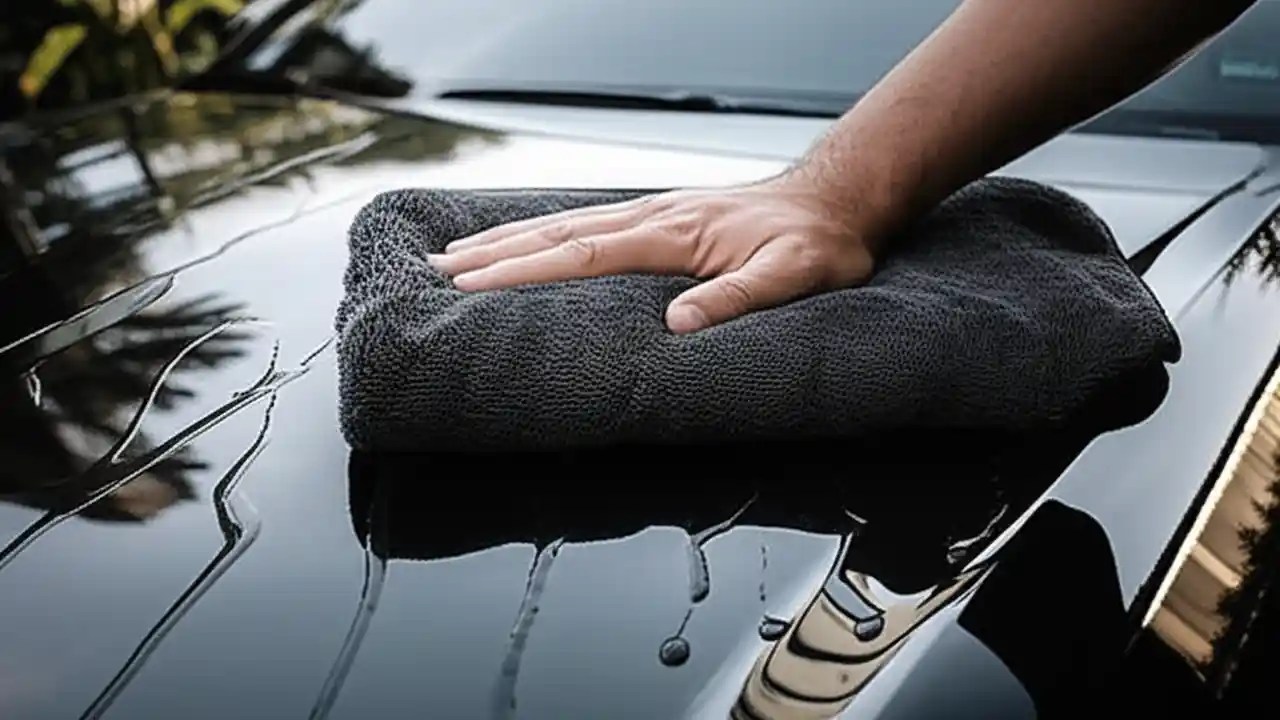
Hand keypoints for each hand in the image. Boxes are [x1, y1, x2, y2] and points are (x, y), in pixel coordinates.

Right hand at [427, 177, 877, 333]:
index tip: (470, 282)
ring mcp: (653, 213)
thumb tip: (675, 327)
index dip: (522, 271)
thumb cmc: (818, 245)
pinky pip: (588, 221)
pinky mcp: (660, 217)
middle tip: (437, 269)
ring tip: (458, 253)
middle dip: (494, 253)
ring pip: (565, 223)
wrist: (836, 201)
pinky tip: (526, 240)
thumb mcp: (792, 277)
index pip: (581, 253)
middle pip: (557, 233)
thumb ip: (736, 298)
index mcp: (672, 234)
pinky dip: (545, 231)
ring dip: (509, 240)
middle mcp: (652, 217)